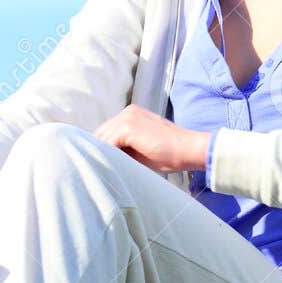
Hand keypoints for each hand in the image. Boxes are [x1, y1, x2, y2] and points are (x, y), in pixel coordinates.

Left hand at [92, 105, 209, 174]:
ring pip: (102, 138)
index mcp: (132, 114)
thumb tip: (103, 158)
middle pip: (101, 133)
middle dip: (97, 150)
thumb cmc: (169, 154)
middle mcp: (128, 112)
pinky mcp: (127, 127)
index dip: (102, 148)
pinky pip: (108, 144)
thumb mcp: (141, 149)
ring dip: (100, 154)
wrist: (187, 150)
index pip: (107, 131)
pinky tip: (106, 167)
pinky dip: (105, 155)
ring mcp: (127, 118)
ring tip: (98, 170)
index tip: (98, 162)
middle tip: (94, 168)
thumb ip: (123, 148)